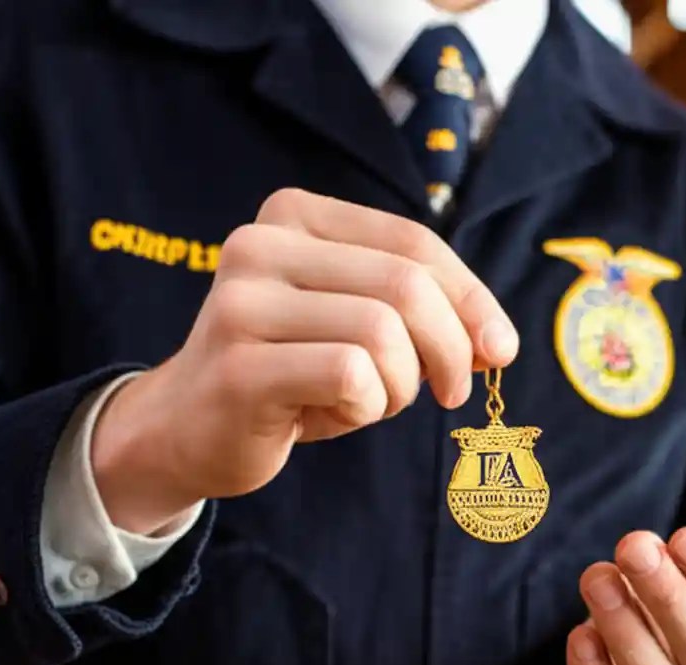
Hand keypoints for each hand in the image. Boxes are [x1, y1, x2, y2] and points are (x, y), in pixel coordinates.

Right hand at [89, 188, 517, 533]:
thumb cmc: (290, 372)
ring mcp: (242, 304)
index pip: (413, 242)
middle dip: (451, 346)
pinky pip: (351, 375)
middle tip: (452, 391)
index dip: (472, 297)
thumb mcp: (359, 325)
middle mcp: (260, 245)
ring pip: (383, 332)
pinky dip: (368, 407)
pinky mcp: (239, 366)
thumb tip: (498, 342)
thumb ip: (424, 315)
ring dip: (402, 384)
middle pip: (406, 284)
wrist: (186, 428)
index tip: (498, 349)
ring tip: (374, 401)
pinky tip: (336, 414)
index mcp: (294, 215)